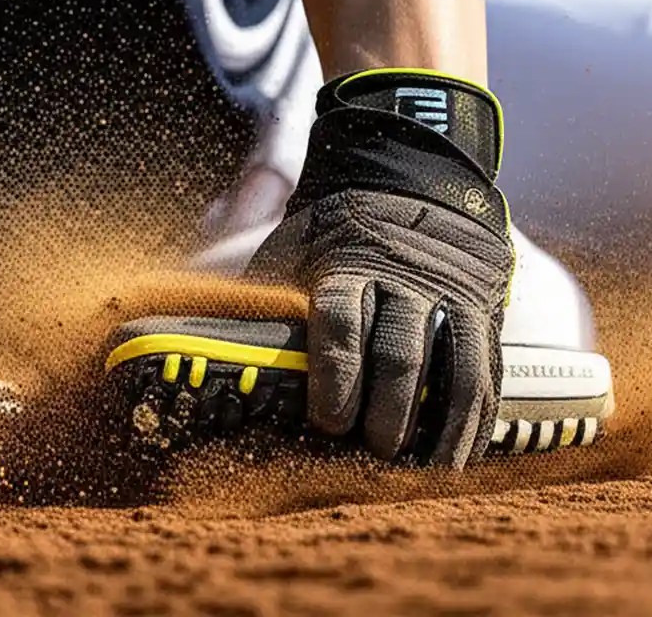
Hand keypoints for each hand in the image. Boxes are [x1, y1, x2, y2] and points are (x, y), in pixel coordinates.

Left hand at [247, 69, 513, 466]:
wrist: (411, 182)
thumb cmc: (333, 233)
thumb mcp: (289, 247)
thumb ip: (250, 294)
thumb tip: (168, 325)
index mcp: (345, 266)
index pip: (340, 322)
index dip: (336, 374)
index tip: (328, 420)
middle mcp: (402, 281)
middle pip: (398, 350)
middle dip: (387, 408)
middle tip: (373, 450)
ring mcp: (446, 297)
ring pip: (450, 364)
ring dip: (436, 422)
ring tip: (419, 469)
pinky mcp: (480, 313)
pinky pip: (483, 370)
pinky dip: (473, 418)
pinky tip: (458, 456)